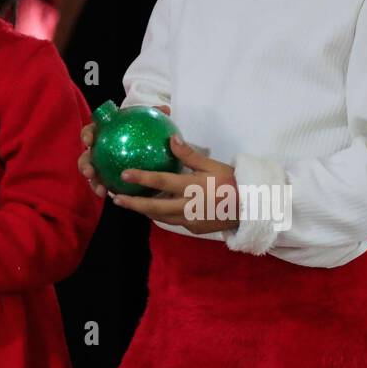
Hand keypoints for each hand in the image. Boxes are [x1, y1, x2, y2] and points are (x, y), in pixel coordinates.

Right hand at [77, 104, 170, 199]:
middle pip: (87, 156)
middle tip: (90, 171)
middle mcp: (99, 150)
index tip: (90, 141)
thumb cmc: (143, 131)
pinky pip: (106, 185)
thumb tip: (165, 109)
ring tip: (101, 190)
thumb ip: (154, 116)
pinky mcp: (109, 178)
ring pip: (93, 174)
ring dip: (94, 182)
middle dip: (85, 164)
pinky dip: (108, 190)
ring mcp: (102, 166)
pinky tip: (114, 197)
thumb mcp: (149, 123)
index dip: (87, 135)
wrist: (149, 148)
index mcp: (103, 133)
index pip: (91, 131)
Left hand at [111, 135, 240, 234]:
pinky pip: (173, 221)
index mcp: (193, 187)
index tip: (124, 174)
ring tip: (127, 203)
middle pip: (155, 207)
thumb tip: (171, 138)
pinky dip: (160, 215)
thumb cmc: (232, 182)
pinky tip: (152, 208)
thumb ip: (190, 154)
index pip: (162, 182)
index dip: (142, 177)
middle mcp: (189, 206)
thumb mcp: (212, 164)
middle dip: (133, 203)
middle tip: (115, 198)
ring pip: (161, 217)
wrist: (251, 208)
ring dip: (143, 210)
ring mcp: (191, 220)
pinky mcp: (194, 228)